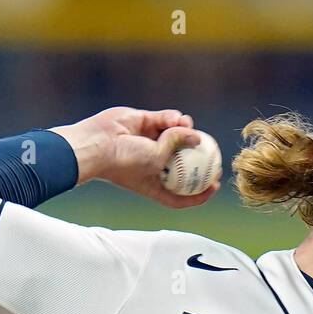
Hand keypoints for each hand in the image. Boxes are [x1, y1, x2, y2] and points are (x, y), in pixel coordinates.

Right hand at [49, 106, 221, 208]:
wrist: (97, 143)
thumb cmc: (124, 161)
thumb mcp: (156, 158)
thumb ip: (178, 144)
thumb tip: (197, 135)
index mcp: (155, 185)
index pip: (181, 195)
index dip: (200, 193)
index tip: (215, 185)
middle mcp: (153, 165)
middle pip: (182, 163)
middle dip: (199, 158)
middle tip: (214, 152)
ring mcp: (148, 143)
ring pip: (175, 136)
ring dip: (185, 131)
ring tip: (188, 126)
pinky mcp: (144, 123)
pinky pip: (164, 120)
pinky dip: (172, 118)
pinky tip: (176, 118)